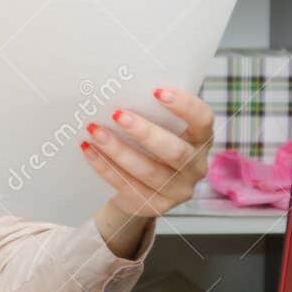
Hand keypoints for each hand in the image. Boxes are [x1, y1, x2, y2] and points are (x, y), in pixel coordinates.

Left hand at [82, 87, 213, 256]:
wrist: (142, 186)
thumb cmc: (151, 143)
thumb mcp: (160, 126)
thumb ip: (151, 110)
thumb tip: (118, 86)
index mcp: (201, 139)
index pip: (203, 119)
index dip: (184, 105)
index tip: (156, 91)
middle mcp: (196, 166)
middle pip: (175, 151)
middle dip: (144, 132)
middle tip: (117, 113)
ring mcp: (178, 190)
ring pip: (148, 171)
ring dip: (118, 150)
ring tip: (95, 131)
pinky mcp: (155, 205)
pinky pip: (127, 186)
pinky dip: (105, 167)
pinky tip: (88, 149)